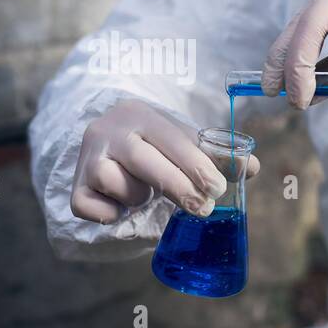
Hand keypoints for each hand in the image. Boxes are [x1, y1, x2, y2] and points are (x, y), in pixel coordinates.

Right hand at [69, 100, 260, 223]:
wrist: (105, 146)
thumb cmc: (152, 147)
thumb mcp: (181, 143)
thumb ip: (216, 154)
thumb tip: (252, 167)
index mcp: (138, 113)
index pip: (169, 138)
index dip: (195, 164)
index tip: (218, 189)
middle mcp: (107, 130)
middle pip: (144, 161)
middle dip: (177, 187)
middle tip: (203, 209)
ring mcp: (87, 158)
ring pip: (118, 185)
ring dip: (138, 196)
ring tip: (144, 192)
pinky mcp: (75, 187)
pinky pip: (93, 208)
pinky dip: (110, 214)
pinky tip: (118, 207)